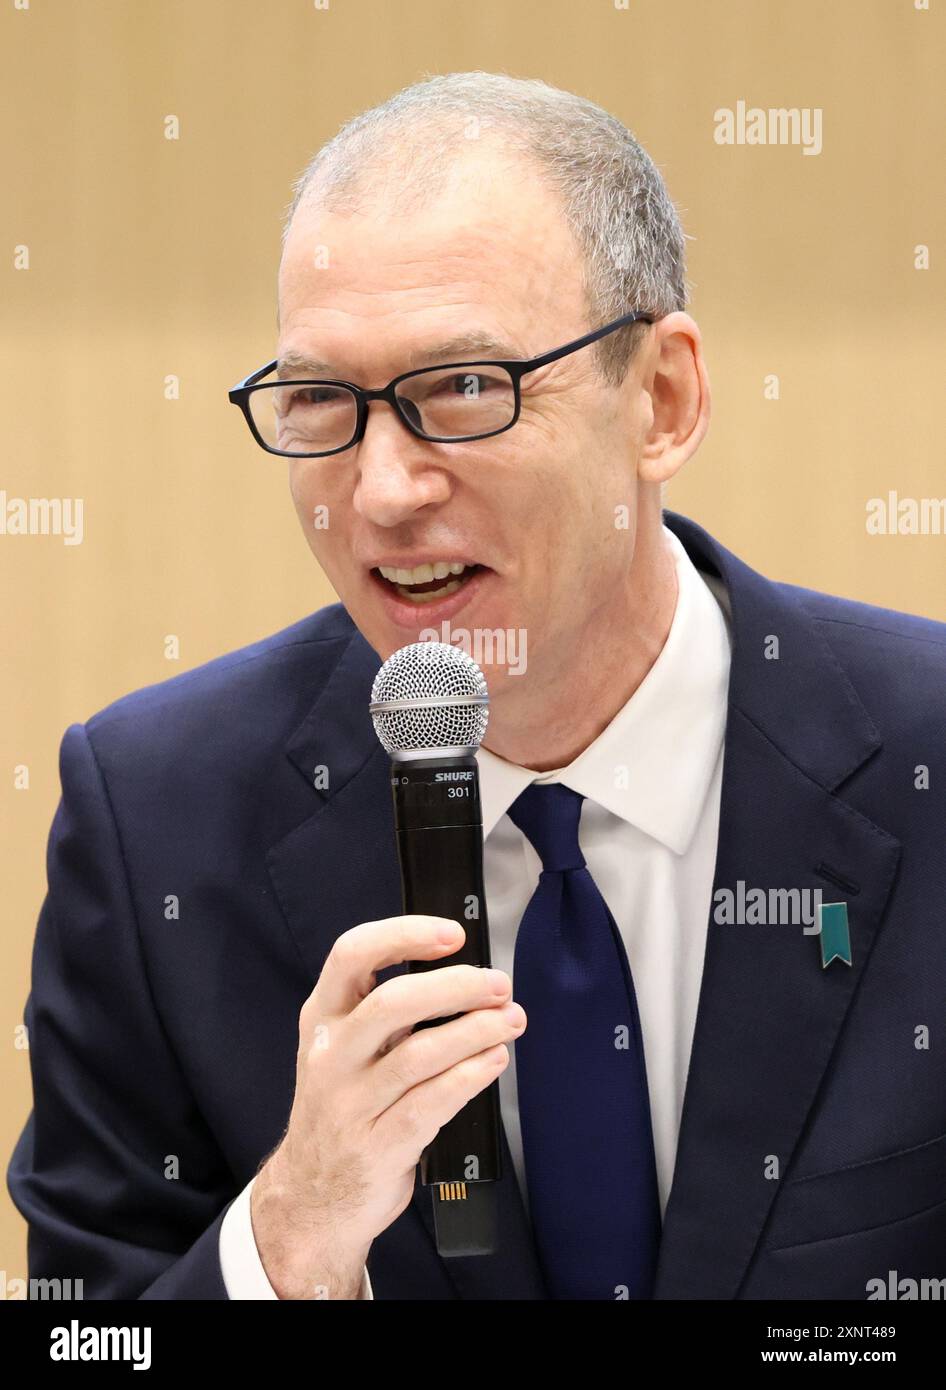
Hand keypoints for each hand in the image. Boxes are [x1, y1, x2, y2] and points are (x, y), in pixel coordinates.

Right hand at [250, 915, 524, 1298]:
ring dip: (476, 1031)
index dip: (404, 935)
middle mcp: (331, 1055)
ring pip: (420, 1054)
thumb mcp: (344, 1049)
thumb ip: (387, 1012)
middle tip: (499, 985)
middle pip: (393, 1003)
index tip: (453, 934)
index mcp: (322, 1017)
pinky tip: (494, 1061)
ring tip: (510, 1021)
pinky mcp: (378, 1145)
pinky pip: (432, 1102)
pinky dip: (470, 1076)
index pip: (352, 954)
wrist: (313, 1196)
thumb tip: (465, 977)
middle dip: (456, 986)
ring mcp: (351, 1103)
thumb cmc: (344, 1108)